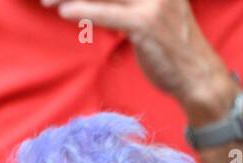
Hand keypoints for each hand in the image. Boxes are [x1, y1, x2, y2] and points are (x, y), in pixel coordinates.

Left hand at [47, 0, 238, 122]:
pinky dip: (86, 11)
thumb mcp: (147, 13)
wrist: (196, 74)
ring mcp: (155, 1)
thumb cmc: (167, 45)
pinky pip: (111, 13)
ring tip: (46, 1)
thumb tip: (83, 0)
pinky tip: (65, 12)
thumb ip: (121, 2)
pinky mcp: (148, 23)